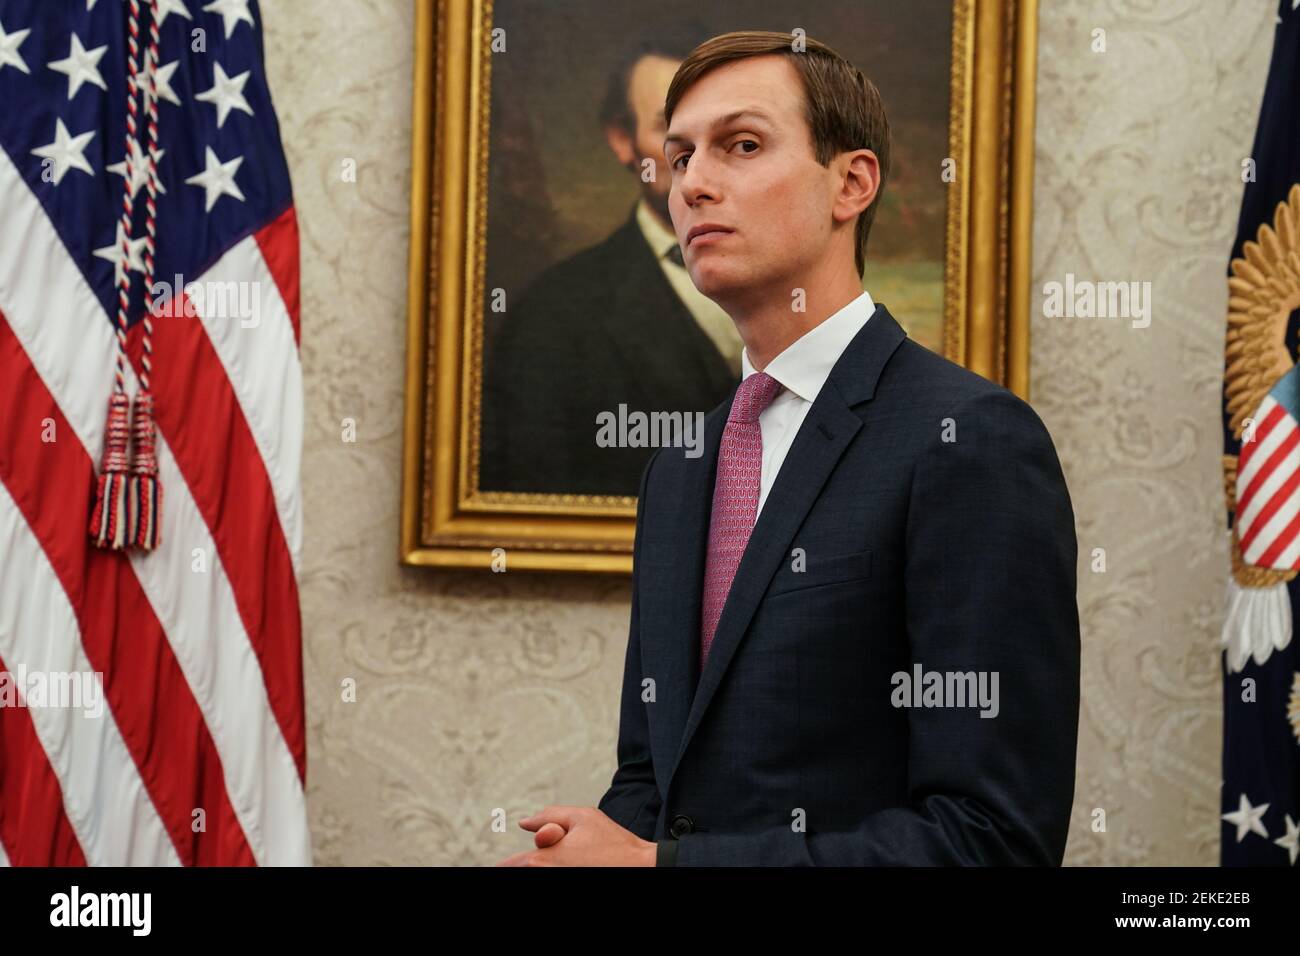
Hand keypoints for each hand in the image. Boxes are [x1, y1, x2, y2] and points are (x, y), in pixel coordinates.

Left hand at [495, 806, 656, 866]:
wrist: (640, 867)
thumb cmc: (613, 842)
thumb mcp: (583, 816)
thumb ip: (549, 815)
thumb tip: (524, 822)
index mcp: (543, 859)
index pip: (513, 864)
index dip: (507, 864)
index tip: (499, 865)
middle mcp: (547, 874)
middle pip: (528, 867)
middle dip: (541, 855)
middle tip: (566, 847)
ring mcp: (560, 881)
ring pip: (544, 869)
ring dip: (553, 862)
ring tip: (582, 857)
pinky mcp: (568, 885)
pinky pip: (556, 873)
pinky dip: (563, 865)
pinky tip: (583, 861)